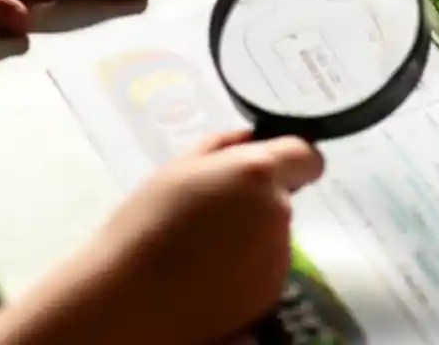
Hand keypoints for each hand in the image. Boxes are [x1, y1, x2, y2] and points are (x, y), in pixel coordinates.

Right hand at [93, 133, 323, 342]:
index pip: (307, 157)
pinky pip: (266, 269)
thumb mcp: (176, 169)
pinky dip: (246, 270)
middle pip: (283, 198)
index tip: (267, 173)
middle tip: (212, 217)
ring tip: (204, 251)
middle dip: (257, 203)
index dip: (291, 162)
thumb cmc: (145, 225)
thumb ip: (222, 146)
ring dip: (251, 238)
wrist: (130, 299)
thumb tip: (250, 139)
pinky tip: (208, 277)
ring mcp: (280, 256)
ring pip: (274, 235)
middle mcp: (279, 212)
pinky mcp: (272, 293)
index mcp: (257, 172)